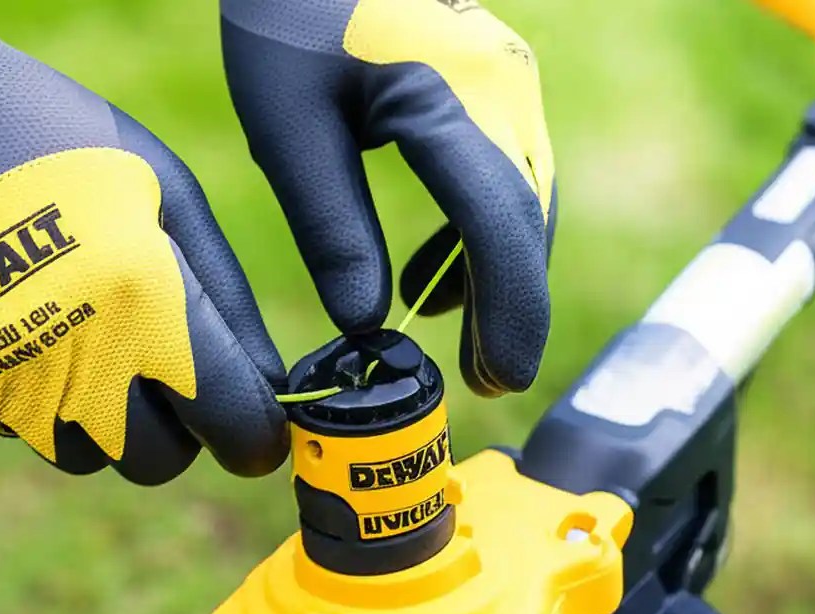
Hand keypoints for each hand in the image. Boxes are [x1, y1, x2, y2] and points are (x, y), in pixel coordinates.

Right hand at [0, 0, 288, 484]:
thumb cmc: (60, 143)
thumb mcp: (167, 190)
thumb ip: (227, 296)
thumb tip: (268, 389)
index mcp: (143, 295)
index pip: (228, 418)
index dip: (255, 439)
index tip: (257, 434)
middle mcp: (72, 353)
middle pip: (155, 462)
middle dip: (175, 432)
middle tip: (162, 372)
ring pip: (84, 458)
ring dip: (103, 421)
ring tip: (86, 336)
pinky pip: (14, 429)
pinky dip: (37, 399)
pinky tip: (25, 326)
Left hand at [221, 0, 556, 396]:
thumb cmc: (287, 18)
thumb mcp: (290, 129)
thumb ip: (332, 226)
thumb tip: (365, 322)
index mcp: (450, 99)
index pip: (501, 223)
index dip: (509, 311)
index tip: (499, 376)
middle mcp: (501, 89)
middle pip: (527, 218)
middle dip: (511, 304)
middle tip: (482, 376)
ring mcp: (506, 81)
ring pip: (524, 198)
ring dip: (498, 271)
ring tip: (453, 335)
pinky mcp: (494, 82)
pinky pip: (507, 171)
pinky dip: (482, 230)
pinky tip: (436, 271)